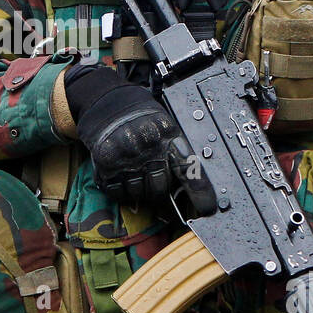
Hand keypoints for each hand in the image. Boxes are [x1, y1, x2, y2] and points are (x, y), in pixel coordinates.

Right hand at [64, 64, 193, 207]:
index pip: (187, 167)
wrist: (107, 104)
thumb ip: (177, 150)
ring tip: (135, 170)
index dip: (199, 192)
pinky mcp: (105, 163)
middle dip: (159, 188)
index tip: (207, 208)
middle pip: (160, 188)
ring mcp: (124, 155)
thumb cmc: (141, 118)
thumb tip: (191, 184)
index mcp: (166, 133)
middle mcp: (146, 145)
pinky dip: (120, 189)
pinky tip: (121, 173)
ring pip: (138, 193)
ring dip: (138, 189)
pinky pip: (118, 193)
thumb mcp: (165, 125)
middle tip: (153, 175)